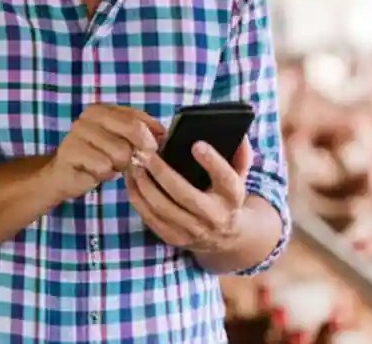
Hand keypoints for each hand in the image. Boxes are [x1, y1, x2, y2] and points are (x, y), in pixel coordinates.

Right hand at [45, 104, 163, 200]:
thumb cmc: (97, 158)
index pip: (138, 117)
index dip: (151, 135)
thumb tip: (163, 134)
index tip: (153, 148)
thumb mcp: (122, 143)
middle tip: (130, 162)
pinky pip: (103, 166)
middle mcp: (89, 115)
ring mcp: (77, 132)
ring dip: (118, 166)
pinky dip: (103, 174)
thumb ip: (141, 134)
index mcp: (103, 109)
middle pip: (133, 129)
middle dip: (138, 151)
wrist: (63, 175)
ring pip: (120, 152)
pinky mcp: (69, 151)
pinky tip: (94, 172)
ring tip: (107, 166)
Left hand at [126, 137, 253, 252]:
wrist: (226, 236)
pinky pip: (150, 218)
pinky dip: (137, 197)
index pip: (226, 179)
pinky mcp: (175, 238)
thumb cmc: (226, 196)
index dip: (212, 162)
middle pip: (186, 195)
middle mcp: (215, 217)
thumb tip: (237, 134)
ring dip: (144, 184)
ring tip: (134, 163)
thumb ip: (240, 154)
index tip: (196, 144)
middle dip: (163, 173)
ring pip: (163, 208)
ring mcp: (194, 231)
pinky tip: (131, 179)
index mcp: (233, 197)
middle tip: (146, 153)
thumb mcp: (239, 175)